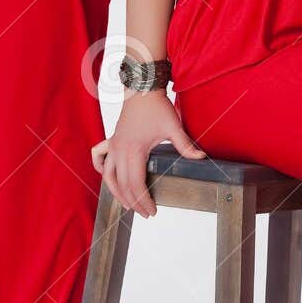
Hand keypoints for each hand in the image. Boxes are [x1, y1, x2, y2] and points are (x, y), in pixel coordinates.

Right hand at [91, 91, 205, 217]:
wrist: (142, 89)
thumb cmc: (156, 107)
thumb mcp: (173, 127)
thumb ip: (185, 145)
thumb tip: (201, 158)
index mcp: (134, 150)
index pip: (135, 184)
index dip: (143, 200)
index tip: (152, 210)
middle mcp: (119, 150)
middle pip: (122, 185)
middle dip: (133, 202)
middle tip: (145, 213)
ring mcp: (113, 146)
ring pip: (108, 177)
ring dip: (117, 193)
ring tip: (128, 205)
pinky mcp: (112, 141)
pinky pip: (100, 159)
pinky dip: (102, 171)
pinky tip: (108, 179)